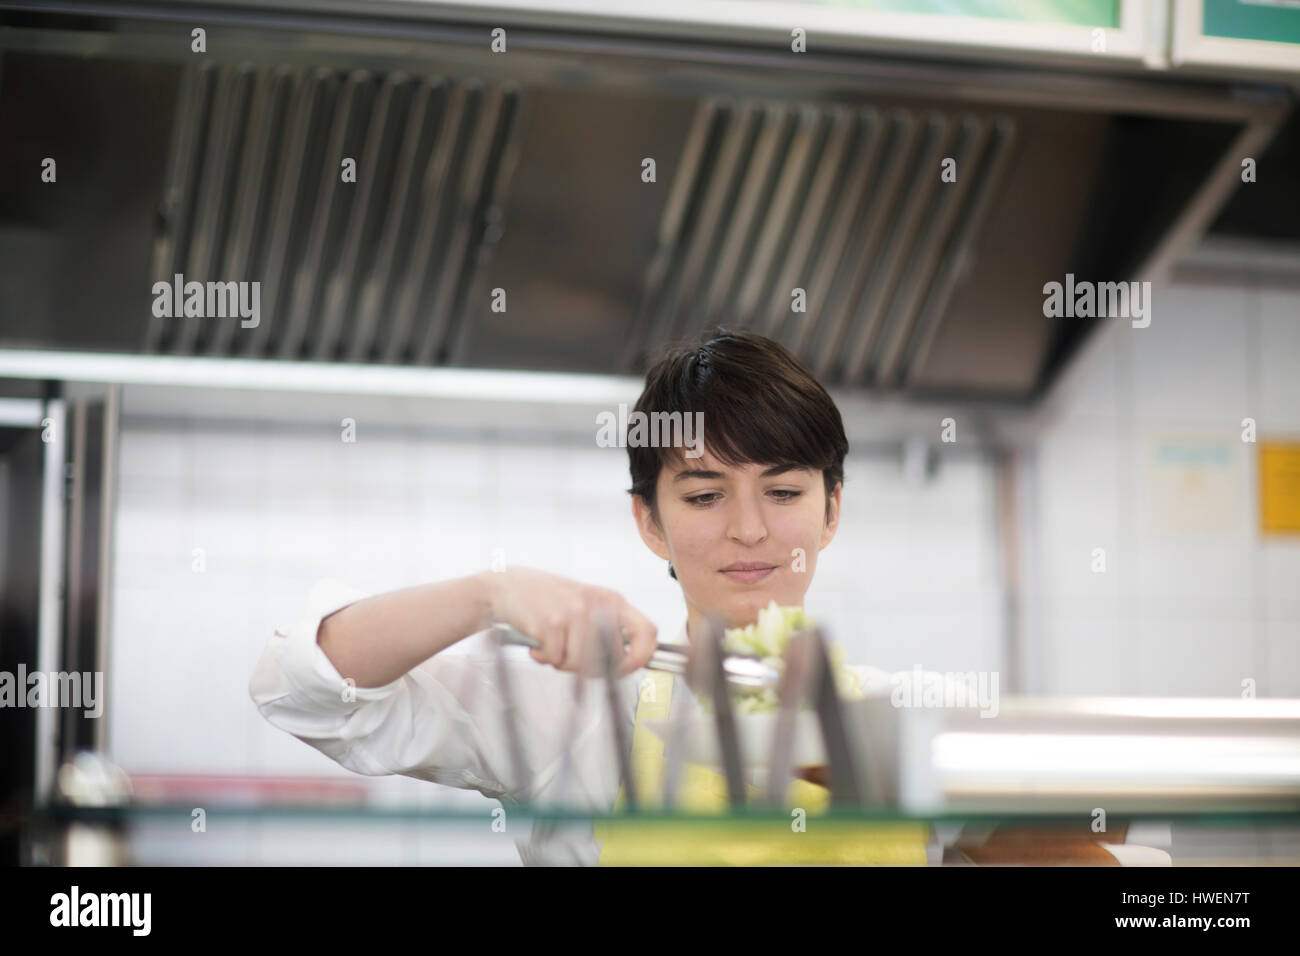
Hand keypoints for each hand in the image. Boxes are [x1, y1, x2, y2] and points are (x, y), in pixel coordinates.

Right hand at [483, 567, 657, 676]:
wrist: (505, 586)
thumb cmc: (547, 600)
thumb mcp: (585, 604)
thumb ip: (608, 627)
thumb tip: (632, 662)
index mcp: (611, 600)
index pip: (647, 631)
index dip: (642, 657)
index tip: (628, 669)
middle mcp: (597, 605)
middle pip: (612, 659)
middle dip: (591, 669)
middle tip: (571, 657)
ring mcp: (575, 613)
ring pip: (582, 664)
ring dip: (562, 662)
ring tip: (551, 643)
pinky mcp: (551, 624)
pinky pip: (555, 660)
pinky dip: (543, 657)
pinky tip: (537, 640)